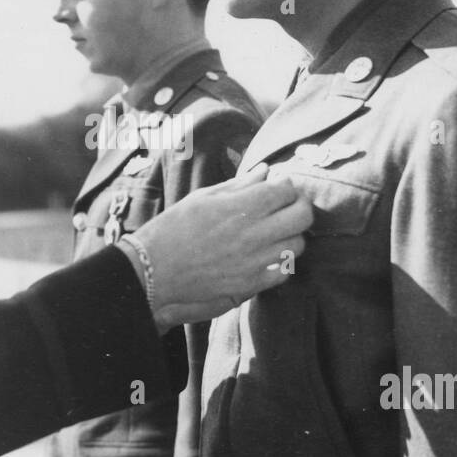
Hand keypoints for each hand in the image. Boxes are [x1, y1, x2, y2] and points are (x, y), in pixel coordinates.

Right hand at [132, 165, 312, 331]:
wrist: (154, 270)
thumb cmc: (174, 228)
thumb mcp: (203, 197)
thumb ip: (239, 185)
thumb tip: (265, 171)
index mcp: (241, 207)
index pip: (287, 189)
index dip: (287, 185)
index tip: (280, 187)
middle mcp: (253, 233)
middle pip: (302, 216)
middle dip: (299, 206)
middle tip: (287, 206)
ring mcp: (255, 261)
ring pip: (298, 244)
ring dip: (291, 235)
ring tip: (275, 233)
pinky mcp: (251, 284)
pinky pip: (284, 272)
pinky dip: (281, 262)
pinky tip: (267, 256)